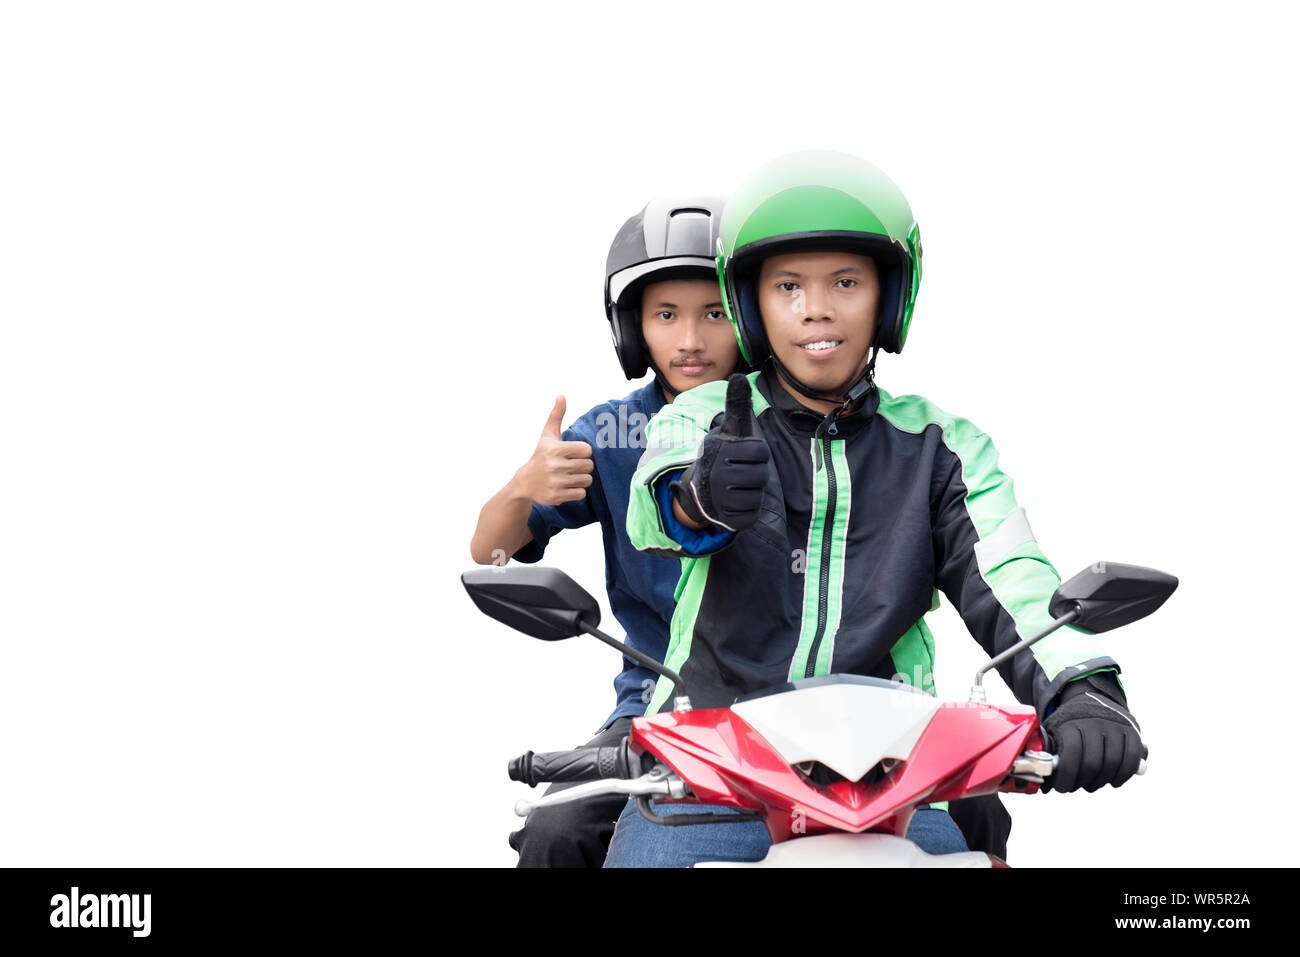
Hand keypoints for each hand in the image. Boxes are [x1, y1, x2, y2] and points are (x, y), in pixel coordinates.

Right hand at [513, 396, 593, 505]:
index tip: (572, 454)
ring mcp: (555, 482)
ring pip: (587, 480)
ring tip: (569, 476)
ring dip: (581, 479)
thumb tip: (561, 395)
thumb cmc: (541, 455)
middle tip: (570, 466)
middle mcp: (554, 466)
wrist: (525, 482)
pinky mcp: (556, 496)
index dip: (582, 452)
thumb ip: (556, 416)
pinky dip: (577, 491)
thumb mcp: (547, 435)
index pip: (587, 450)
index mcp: (555, 449)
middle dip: (582, 466)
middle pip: (589, 466)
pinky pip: (581, 493)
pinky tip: (566, 486)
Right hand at [670, 375, 769, 531]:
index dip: (757, 453)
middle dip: (755, 473)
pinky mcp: (724, 519)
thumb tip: (738, 376)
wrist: (698, 490)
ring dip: (752, 492)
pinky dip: (747, 510)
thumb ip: (736, 405)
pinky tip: (734, 502)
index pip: (761, 452)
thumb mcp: (728, 430)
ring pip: (758, 495)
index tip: (742, 454)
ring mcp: (718, 498)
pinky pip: (751, 515)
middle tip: (739, 472)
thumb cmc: (722, 455)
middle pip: (761, 474)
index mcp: (719, 449)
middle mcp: (716, 473)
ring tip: (736, 487)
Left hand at [1042, 674, 1143, 792]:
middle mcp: (1095, 723)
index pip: (1071, 752)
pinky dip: (1124, 774)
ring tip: (1092, 784)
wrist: (1092, 699)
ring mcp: (1115, 726)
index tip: (1061, 787)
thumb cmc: (1069, 723)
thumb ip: (1049, 753)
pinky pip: (1132, 758)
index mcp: (1072, 723)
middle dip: (1083, 781)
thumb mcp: (1053, 730)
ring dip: (1102, 781)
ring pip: (1114, 763)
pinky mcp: (1132, 731)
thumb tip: (1045, 786)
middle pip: (1093, 763)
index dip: (1066, 775)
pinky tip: (1114, 781)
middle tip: (1077, 786)